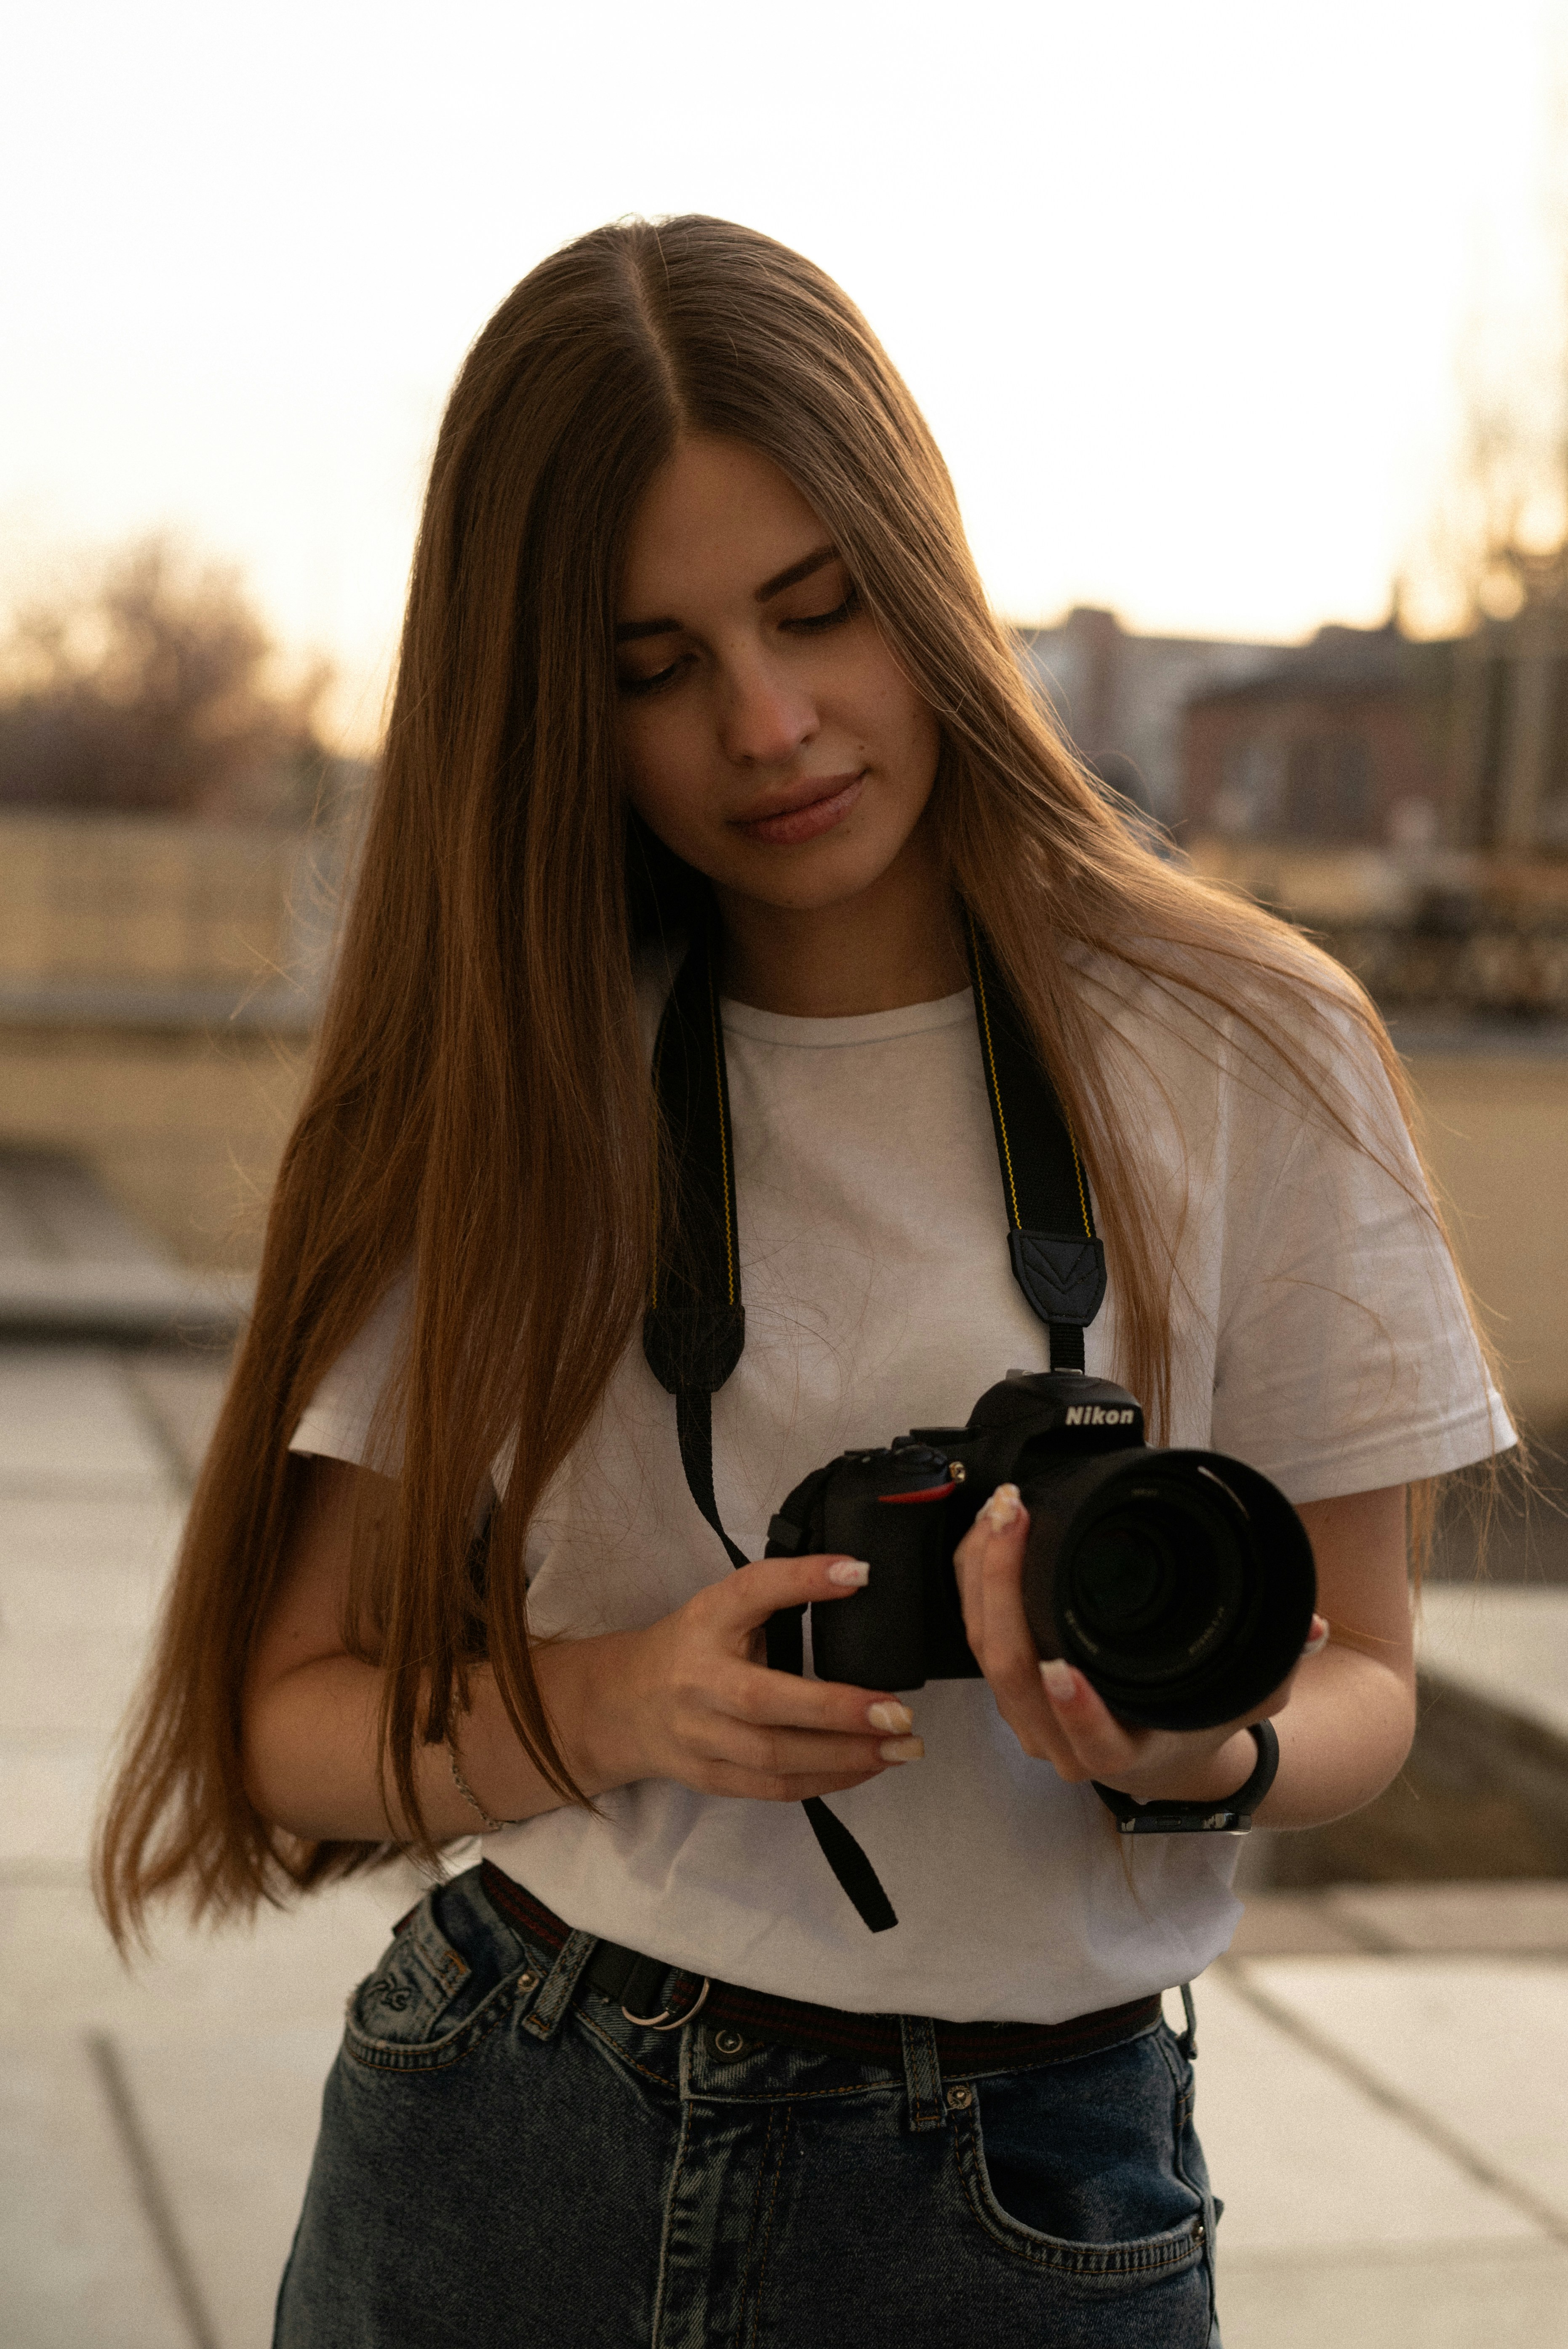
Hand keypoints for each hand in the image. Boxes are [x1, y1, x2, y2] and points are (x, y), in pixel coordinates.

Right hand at [574, 1554, 923, 1803]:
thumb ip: (778, 1599)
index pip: (753, 1590)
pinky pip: (775, 1787)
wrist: (623, 1704)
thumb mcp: (725, 1608)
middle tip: (899, 1710)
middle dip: (837, 1709)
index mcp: (706, 1620)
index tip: (861, 1573)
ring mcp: (700, 1736)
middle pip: (765, 1700)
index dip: (804, 1580)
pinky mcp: (710, 1777)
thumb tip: (860, 1582)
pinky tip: (869, 1767)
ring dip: (846, 1756)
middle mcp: (699, 1680)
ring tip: (901, 1746)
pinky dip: (828, 1780)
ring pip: (775, 1756)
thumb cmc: (692, 1648)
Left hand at [953, 1484, 1326, 1805]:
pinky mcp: (1006, 1679)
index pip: (1090, 1740)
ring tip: (999, 1512)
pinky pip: (974, 1630)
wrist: (1162, 1749)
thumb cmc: (1198, 1717)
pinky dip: (976, 1579)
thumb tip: (1311, 1628)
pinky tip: (985, 1530)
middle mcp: (1062, 1740)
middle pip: (1011, 1675)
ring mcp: (1026, 1712)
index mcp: (1121, 1753)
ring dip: (982, 1575)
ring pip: (983, 1649)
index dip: (1074, 1709)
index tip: (1062, 1667)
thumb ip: (1277, 1662)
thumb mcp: (1245, 1694)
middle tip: (1014, 1522)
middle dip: (1003, 1593)